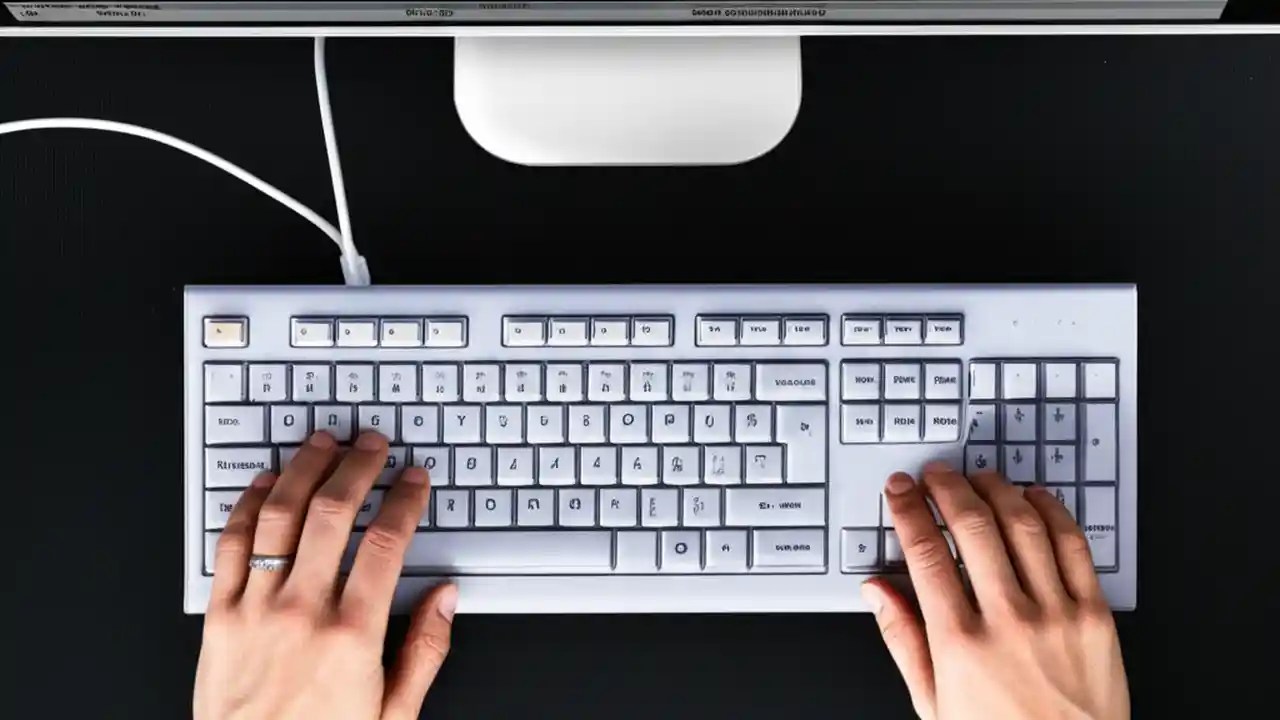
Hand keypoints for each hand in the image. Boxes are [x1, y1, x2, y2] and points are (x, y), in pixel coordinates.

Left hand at [194, 430, 455, 719]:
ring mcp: (256, 608)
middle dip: (358, 466)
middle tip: (372, 444)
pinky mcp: (219, 616)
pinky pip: (232, 544)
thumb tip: (447, 599)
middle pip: (333, 513)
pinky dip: (249, 505)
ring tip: (323, 444)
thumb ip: (425, 650)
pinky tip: (267, 483)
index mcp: (353, 633)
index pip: (386, 542)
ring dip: (304, 469)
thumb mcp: (394, 713)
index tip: (414, 479)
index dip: (405, 499)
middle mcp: (303, 611)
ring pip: (280, 515)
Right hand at [862, 463, 1127, 719]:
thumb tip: (877, 591)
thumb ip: (903, 640)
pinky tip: (1034, 499)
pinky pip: (1073, 547)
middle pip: (973, 527)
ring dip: (997, 491)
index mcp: (960, 643)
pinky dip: (1052, 513)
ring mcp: (1056, 615)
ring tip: (980, 478)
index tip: (901, 490)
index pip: (925, 553)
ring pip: (1023, 526)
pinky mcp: (1095, 617)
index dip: (908, 510)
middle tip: (936, 474)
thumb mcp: (933, 703)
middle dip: (948, 488)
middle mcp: (1008, 621)